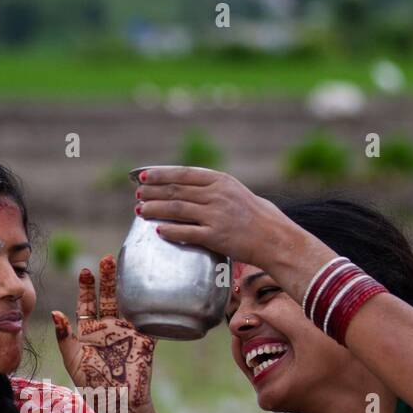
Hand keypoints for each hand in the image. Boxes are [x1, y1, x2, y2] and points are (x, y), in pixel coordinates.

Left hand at [51, 255, 155, 409]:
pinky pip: (149, 320)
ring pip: (126, 303)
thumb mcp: (73, 360)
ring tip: (122, 266)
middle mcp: (108, 328)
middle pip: (107, 298)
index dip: (86, 288)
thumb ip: (65, 337)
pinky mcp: (145, 340)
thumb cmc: (93, 386)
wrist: (119, 403)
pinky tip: (149, 287)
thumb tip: (55, 312)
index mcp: (89, 332)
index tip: (85, 271)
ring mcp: (127, 332)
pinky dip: (150, 306)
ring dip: (124, 286)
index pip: (86, 304)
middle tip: (106, 259)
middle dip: (106, 279)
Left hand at [135, 165, 334, 292]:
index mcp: (221, 181)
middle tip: (136, 194)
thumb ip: (212, 189)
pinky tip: (157, 230)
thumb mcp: (235, 192)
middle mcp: (217, 195)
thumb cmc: (256, 216)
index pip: (183, 174)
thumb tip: (185, 188)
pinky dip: (170, 231)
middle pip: (176, 190)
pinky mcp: (216, 236)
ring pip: (177, 209)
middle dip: (152, 191)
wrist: (275, 237)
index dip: (160, 174)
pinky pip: (187, 232)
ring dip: (154, 209)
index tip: (142, 175)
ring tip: (139, 211)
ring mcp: (216, 215)